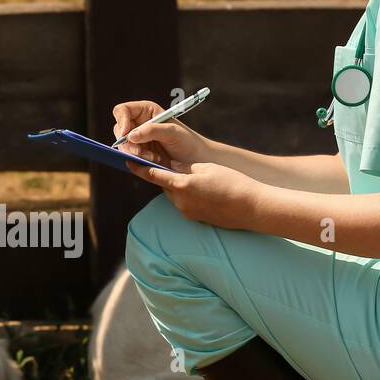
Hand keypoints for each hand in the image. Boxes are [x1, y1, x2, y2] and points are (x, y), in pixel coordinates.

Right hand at [111, 101, 214, 167]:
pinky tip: (153, 160)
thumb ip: (151, 130)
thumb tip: (130, 136)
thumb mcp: (172, 132)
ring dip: (135, 153)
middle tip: (140, 152)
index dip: (121, 121)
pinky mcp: (139, 154)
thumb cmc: (188, 141)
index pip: (122, 111)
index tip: (127, 135)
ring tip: (154, 157)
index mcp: (146, 111)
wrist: (196, 160)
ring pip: (123, 145)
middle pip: (119, 130)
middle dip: (128, 143)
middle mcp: (140, 123)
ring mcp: (138, 139)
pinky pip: (129, 156)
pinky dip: (138, 160)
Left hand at [126, 157, 259, 229]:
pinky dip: (187, 195)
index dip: (139, 168)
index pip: (153, 175)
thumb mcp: (206, 167)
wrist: (251, 208)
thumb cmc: (232, 183)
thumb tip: (172, 166)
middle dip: (164, 175)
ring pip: (174, 195)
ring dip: (177, 185)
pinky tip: (202, 190)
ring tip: (194, 178)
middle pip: (164, 185)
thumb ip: (185, 167)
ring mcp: (187, 212)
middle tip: (169, 164)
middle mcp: (180, 201)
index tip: (128, 161)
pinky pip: (184, 204)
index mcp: (181, 185)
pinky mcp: (195, 218)